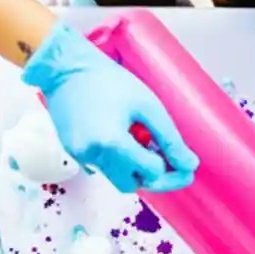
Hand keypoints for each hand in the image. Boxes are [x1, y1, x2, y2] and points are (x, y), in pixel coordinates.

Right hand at [22, 22, 198, 193]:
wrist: (65, 68)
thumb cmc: (108, 81)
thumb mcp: (148, 106)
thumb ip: (170, 139)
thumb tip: (189, 165)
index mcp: (111, 142)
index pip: (151, 172)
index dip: (170, 168)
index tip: (182, 160)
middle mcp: (92, 155)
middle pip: (133, 184)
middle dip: (152, 174)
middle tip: (165, 155)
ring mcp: (80, 156)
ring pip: (117, 179)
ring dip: (135, 168)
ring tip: (142, 141)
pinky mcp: (74, 153)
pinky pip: (103, 167)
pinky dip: (118, 160)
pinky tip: (124, 137)